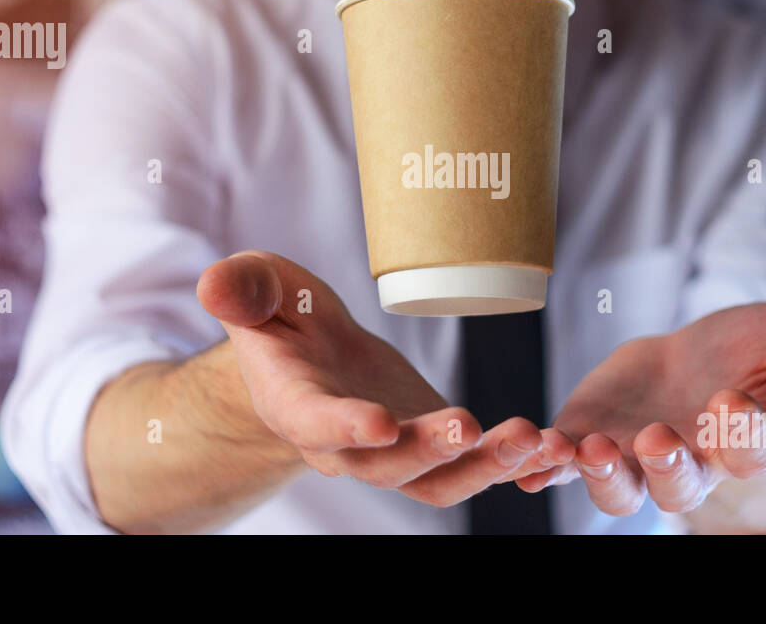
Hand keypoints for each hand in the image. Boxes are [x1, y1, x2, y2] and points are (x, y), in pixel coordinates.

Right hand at [196, 251, 572, 505]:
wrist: (308, 355)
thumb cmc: (282, 316)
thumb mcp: (259, 289)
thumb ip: (242, 290)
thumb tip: (213, 283)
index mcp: (294, 403)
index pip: (316, 422)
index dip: (344, 426)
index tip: (378, 422)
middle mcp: (343, 444)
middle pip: (386, 464)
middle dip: (429, 451)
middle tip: (472, 424)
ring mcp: (391, 452)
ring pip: (436, 481)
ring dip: (485, 468)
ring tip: (533, 439)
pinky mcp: (430, 447)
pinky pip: (470, 469)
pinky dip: (510, 464)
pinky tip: (553, 445)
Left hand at [517, 303, 765, 523]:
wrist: (683, 356)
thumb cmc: (740, 350)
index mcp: (740, 442)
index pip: (748, 453)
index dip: (742, 434)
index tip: (730, 401)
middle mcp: (686, 462)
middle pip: (678, 484)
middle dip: (667, 466)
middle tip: (658, 438)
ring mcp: (630, 457)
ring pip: (617, 488)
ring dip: (599, 475)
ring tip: (581, 448)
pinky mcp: (585, 441)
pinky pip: (559, 465)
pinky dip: (539, 464)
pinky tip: (520, 455)